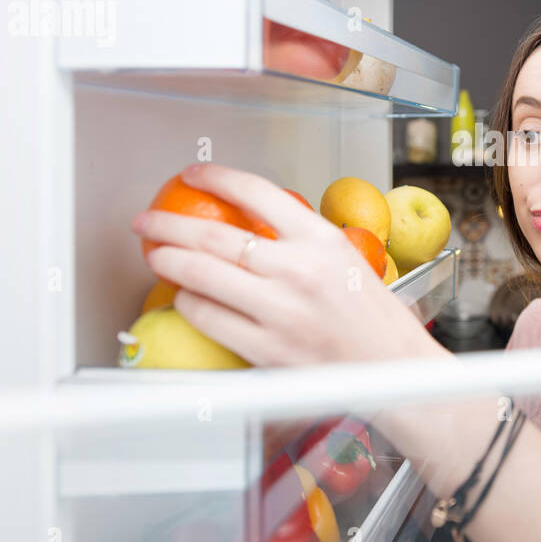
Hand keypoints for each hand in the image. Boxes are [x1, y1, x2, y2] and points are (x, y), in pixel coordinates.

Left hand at [130, 163, 435, 367]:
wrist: (392, 367)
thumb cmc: (371, 314)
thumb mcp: (343, 259)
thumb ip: (299, 240)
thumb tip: (247, 223)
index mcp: (321, 240)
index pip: (257, 192)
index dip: (216, 177)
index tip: (193, 174)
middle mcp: (298, 270)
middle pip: (214, 235)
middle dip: (168, 224)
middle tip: (148, 221)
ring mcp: (279, 310)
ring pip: (201, 276)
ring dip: (167, 261)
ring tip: (155, 254)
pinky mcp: (265, 348)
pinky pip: (208, 318)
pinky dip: (188, 304)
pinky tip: (184, 298)